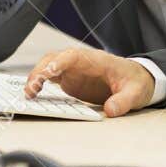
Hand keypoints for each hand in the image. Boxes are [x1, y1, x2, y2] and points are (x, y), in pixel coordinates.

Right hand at [24, 46, 153, 116]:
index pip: (73, 56)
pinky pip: (49, 79)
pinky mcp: (69, 81)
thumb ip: (124, 101)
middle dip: (40, 71)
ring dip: (36, 78)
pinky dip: (39, 85)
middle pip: (54, 60)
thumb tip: (111, 110)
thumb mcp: (136, 92)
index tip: (49, 72)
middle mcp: (80, 63)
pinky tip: (32, 96)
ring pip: (48, 68)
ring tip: (28, 95)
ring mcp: (73, 71)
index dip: (59, 62)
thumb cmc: (136, 81)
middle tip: (31, 89)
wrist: (137, 80)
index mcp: (96, 60)